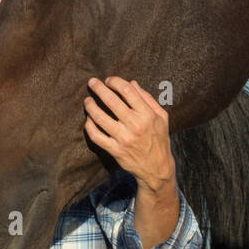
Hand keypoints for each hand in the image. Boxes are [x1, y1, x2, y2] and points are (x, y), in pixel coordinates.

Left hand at [83, 77, 175, 193]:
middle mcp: (135, 125)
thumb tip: (132, 82)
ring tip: (87, 100)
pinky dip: (89, 126)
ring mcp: (124, 138)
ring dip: (91, 106)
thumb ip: (147, 98)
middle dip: (99, 88)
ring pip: (100, 118)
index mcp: (147, 115)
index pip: (127, 91)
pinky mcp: (115, 150)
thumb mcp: (161, 117)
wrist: (157, 168)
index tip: (108, 80)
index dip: (115, 82)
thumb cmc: (159, 139)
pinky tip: (88, 119)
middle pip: (111, 101)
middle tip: (92, 82)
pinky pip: (97, 136)